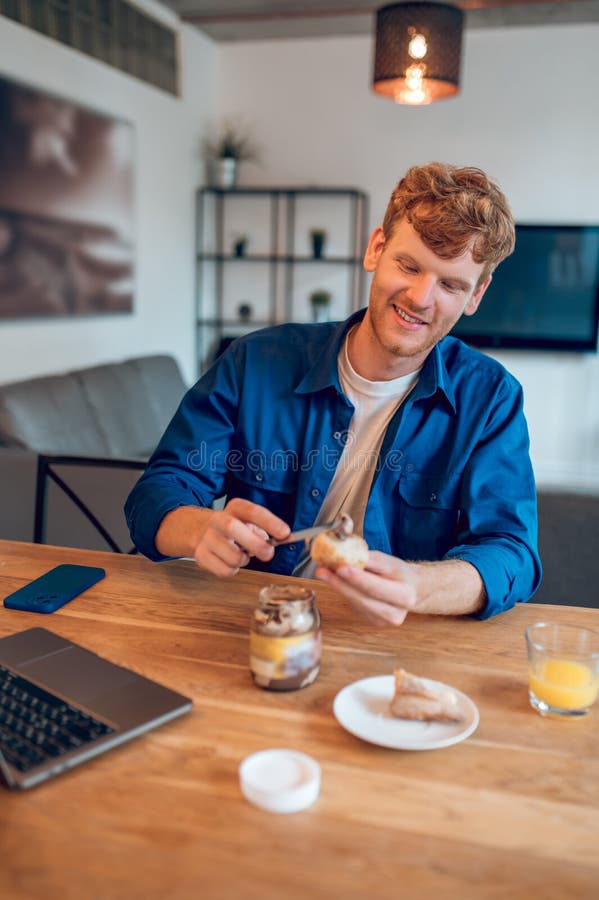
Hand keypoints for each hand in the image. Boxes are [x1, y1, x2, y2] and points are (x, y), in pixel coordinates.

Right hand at [155, 499, 289, 577]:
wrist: (198, 530)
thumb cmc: (232, 527)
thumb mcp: (247, 520)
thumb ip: (264, 528)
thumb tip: (282, 537)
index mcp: (235, 508)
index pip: (252, 511)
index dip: (270, 522)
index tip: (285, 533)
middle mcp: (218, 520)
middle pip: (234, 529)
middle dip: (256, 544)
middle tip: (268, 553)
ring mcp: (207, 538)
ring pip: (233, 556)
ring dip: (244, 560)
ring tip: (241, 554)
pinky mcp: (201, 556)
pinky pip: (225, 570)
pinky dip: (233, 570)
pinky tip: (230, 561)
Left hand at [314, 551, 416, 625]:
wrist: (411, 590)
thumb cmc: (399, 574)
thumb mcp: (389, 562)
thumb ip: (370, 560)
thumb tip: (346, 555)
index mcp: (405, 595)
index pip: (377, 587)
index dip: (357, 578)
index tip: (340, 567)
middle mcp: (395, 613)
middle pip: (363, 599)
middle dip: (340, 584)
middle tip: (322, 571)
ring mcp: (383, 621)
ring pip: (356, 604)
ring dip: (338, 587)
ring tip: (324, 573)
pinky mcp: (374, 622)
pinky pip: (355, 607)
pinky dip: (346, 593)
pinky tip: (339, 582)